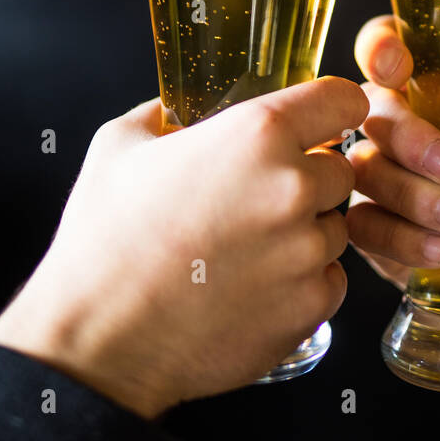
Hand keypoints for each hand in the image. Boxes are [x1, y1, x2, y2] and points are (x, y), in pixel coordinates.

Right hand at [0, 77, 366, 416]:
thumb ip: (164, 114)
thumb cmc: (104, 241)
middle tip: (255, 203)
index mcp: (256, 134)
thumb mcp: (120, 146)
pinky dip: (301, 284)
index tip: (323, 125)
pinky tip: (252, 288)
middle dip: (308, 182)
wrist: (97, 340)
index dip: (334, 111)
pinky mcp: (310, 306)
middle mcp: (292, 187)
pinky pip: (329, 280)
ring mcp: (306, 250)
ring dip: (304, 235)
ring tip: (244, 252)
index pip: (342, 100)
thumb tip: (177, 107)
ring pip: (334, 228)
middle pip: (341, 171)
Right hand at [347, 16, 439, 288]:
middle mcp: (402, 122)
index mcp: (438, 81)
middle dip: (407, 136)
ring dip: (412, 196)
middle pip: (373, 111)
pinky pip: (365, 227)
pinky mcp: (380, 226)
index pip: (386, 45)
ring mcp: (385, 174)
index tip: (397, 65)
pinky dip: (400, 239)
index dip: (378, 47)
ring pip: (366, 169)